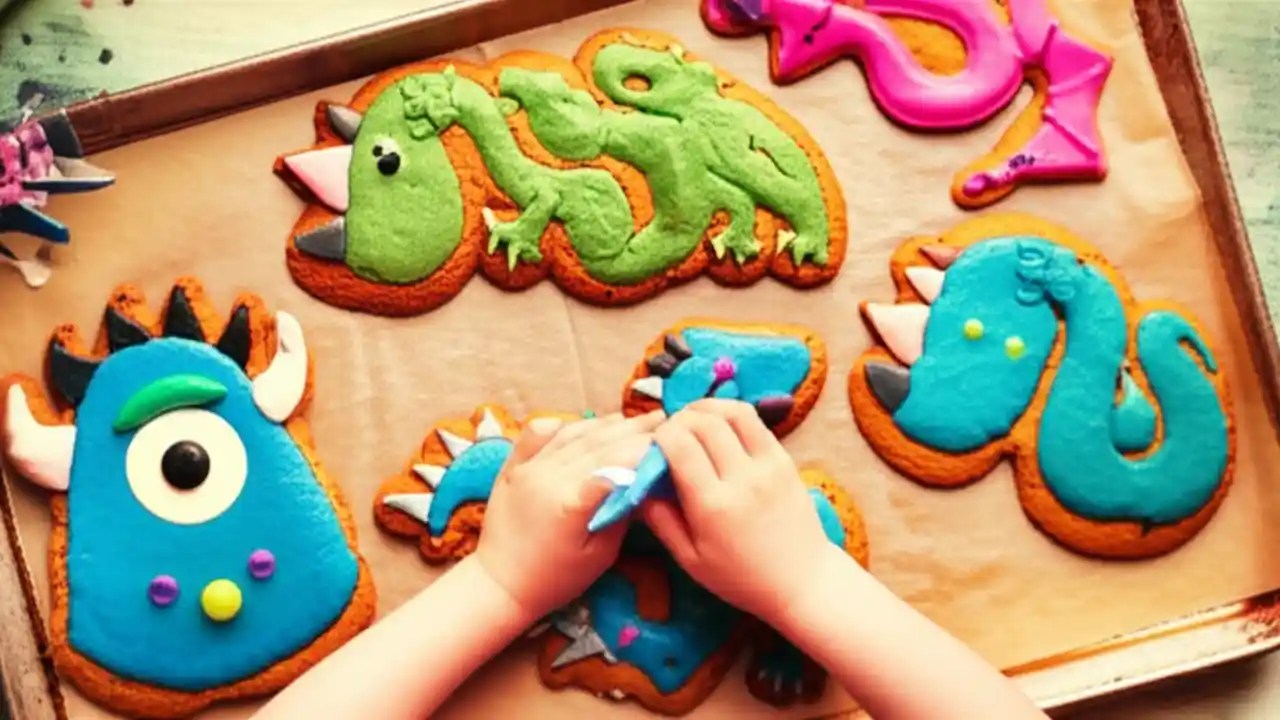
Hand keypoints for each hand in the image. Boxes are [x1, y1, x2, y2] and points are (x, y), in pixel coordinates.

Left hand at [475, 411, 660, 620]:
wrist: (500, 585)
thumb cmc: (555, 579)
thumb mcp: (600, 555)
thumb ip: (621, 513)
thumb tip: (641, 483)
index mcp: (572, 498)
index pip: (619, 461)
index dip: (647, 448)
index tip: (671, 440)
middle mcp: (549, 474)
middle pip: (600, 441)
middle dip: (635, 429)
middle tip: (664, 420)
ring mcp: (528, 466)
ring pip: (573, 432)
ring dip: (605, 424)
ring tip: (632, 420)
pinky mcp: (513, 466)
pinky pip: (538, 433)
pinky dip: (563, 424)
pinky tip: (582, 423)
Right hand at [641, 399, 843, 622]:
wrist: (802, 580)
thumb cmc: (740, 576)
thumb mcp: (691, 560)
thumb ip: (661, 521)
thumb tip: (637, 486)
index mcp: (712, 505)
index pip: (679, 446)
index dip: (659, 437)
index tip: (653, 447)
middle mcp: (741, 478)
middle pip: (702, 423)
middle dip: (678, 420)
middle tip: (670, 433)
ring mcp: (767, 465)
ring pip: (732, 413)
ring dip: (705, 409)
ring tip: (691, 420)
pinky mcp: (784, 460)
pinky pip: (755, 422)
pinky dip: (730, 413)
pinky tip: (718, 424)